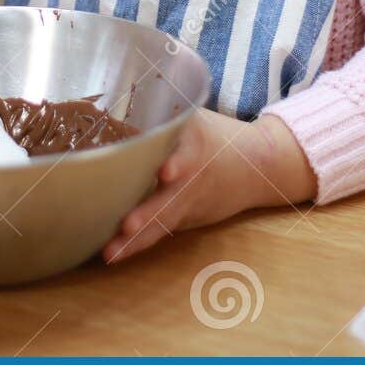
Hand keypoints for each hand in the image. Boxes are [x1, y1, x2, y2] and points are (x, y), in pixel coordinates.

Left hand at [101, 109, 316, 263]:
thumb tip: (104, 109)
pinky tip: (114, 255)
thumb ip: (158, 115)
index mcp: (198, 141)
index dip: (179, 163)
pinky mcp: (189, 216)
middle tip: (126, 225)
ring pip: (164, 220)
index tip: (166, 172)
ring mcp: (193, 198)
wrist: (259, 163)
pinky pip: (162, 230)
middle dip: (149, 213)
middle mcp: (196, 173)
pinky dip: (138, 243)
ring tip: (111, 251)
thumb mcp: (192, 117)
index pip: (189, 152)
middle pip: (173, 196)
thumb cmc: (213, 134)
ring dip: (136, 238)